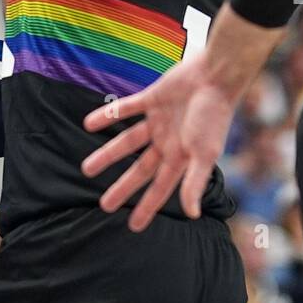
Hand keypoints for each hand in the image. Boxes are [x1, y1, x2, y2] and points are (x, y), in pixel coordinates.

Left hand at [80, 53, 235, 230]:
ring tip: (86, 169)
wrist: (215, 76)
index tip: (133, 226)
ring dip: (107, 154)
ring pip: (127, 142)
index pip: (160, 188)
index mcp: (182, 158)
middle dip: (123, 188)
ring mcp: (159, 121)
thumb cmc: (214, 117)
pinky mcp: (152, 99)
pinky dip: (107, 115)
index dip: (147, 207)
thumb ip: (195, 183)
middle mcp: (168, 142)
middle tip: (104, 205)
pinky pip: (125, 109)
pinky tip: (89, 124)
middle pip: (140, 170)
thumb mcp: (205, 153)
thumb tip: (192, 215)